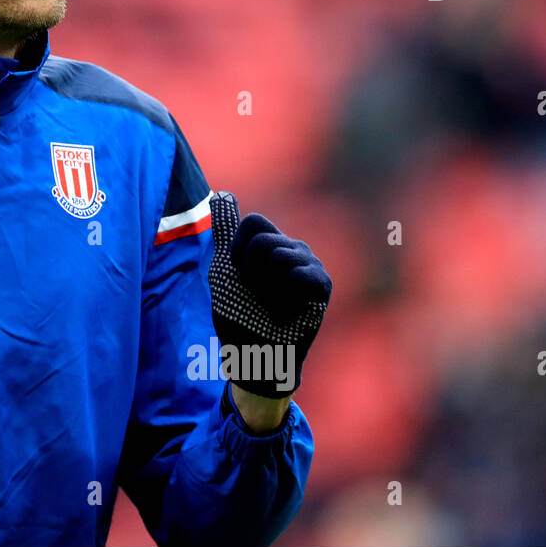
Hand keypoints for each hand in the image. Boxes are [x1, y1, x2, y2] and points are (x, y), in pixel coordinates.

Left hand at [207, 191, 330, 397]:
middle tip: (257, 294)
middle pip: (263, 240)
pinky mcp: (322, 285)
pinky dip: (283, 297)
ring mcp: (310, 264)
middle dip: (249, 271)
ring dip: (264, 288)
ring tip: (272, 303)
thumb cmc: (239, 313)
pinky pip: (299, 275)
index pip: (253, 222)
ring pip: (278, 255)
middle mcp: (293, 248)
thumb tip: (222, 194)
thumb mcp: (225, 269)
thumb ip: (226, 231)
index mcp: (271, 242)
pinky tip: (286, 310)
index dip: (237, 250)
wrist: (252, 352)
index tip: (239, 273)